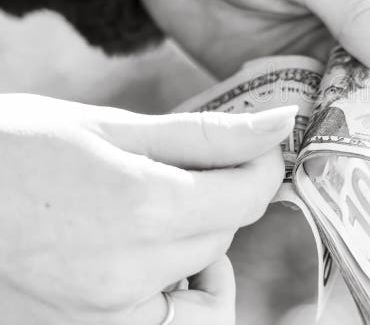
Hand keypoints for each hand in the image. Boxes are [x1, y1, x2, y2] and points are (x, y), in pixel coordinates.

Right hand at [0, 94, 295, 324]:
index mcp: (141, 208)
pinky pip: (169, 319)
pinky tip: (140, 253)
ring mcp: (106, 315)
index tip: (255, 148)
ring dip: (196, 242)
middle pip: (223, 233)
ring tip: (155, 213)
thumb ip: (209, 135)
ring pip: (200, 276)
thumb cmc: (16, 147)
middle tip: (179, 170)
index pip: (249, 196)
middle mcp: (129, 274)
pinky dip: (172, 287)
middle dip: (220, 197)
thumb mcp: (113, 127)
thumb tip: (282, 124)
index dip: (262, 166)